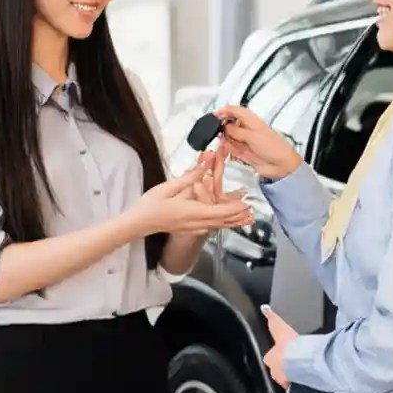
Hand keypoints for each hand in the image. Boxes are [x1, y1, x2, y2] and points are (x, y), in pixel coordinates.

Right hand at [129, 163, 252, 236]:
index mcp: (193, 212)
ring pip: (219, 226)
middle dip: (239, 216)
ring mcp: (194, 229)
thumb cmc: (151, 204)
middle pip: (223, 222)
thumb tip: (206, 162)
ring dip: (233, 222)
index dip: (236, 209)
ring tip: (247, 218)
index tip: (247, 203)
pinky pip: (211, 228)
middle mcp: (197, 224)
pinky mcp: (190, 230)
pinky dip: (223, 224)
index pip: (220, 212)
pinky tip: (227, 222)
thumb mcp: (170, 187)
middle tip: (253, 211)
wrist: (139, 222)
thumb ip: (191, 176)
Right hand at [213, 105, 303, 180]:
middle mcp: (246, 129)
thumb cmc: (271, 147)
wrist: (281, 165)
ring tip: (225, 143)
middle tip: (216, 132)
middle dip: (222, 127)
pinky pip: (231, 147)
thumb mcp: (251, 136)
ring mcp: (244, 141)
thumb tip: (223, 126)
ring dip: (225, 139)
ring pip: (228, 136)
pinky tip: (228, 149)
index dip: (224, 111)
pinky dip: (228, 148)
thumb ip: (235, 131)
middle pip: (229, 123)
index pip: (235, 110)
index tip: (214, 116)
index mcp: (251, 120)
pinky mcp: (243, 152)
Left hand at [262, 305, 298, 387]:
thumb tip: (264, 308)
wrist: (301, 359)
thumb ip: (272, 318)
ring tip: (302, 371)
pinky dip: (301, 383)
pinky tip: (308, 379)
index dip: (276, 356)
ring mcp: (285, 381)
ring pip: (287, 379)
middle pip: (277, 370)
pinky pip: (297, 386)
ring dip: (292, 375)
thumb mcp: (279, 327)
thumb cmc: (289, 344)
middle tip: (293, 362)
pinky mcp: (296, 388)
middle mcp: (275, 371)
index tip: (282, 354)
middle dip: (283, 367)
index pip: (269, 358)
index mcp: (270, 358)